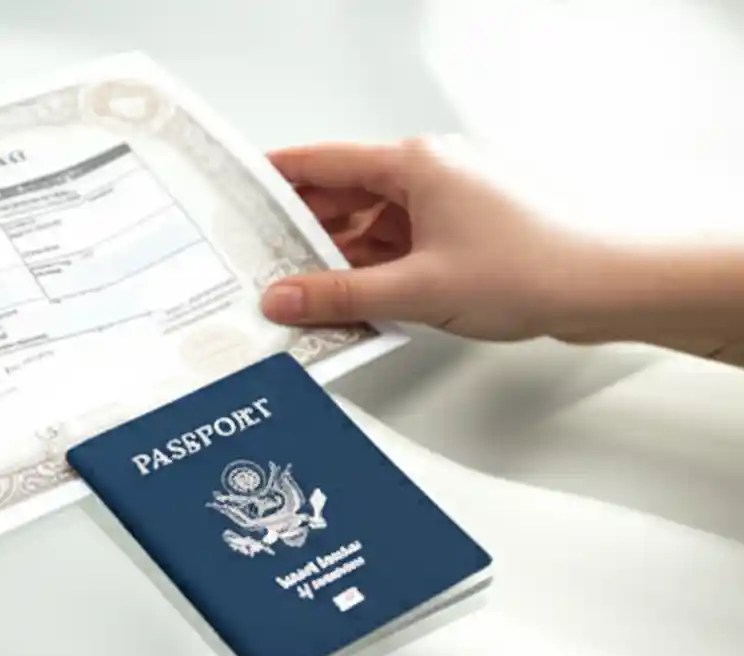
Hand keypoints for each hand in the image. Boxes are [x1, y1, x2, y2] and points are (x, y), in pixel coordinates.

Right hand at [260, 136, 603, 340]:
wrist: (611, 285)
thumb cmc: (537, 266)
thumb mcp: (418, 288)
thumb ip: (341, 295)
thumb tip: (284, 297)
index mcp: (414, 165)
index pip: (322, 162)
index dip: (273, 176)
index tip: (235, 189)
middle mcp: (429, 175)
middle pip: (343, 196)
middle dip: (301, 231)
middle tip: (259, 261)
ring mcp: (448, 205)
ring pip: (371, 226)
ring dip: (339, 258)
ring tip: (302, 292)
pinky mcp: (463, 236)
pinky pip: (399, 247)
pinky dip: (373, 272)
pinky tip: (353, 302)